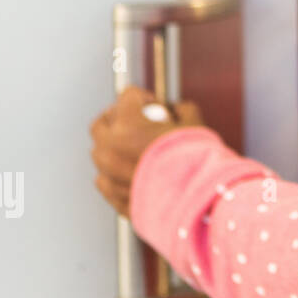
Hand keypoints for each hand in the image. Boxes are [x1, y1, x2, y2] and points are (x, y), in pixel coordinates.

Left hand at [90, 85, 203, 218]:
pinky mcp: (112, 195)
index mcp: (129, 122)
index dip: (145, 98)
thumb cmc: (197, 161)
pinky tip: (134, 174)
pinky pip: (103, 179)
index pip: (127, 95)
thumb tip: (176, 110)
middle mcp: (111, 145)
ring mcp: (108, 172)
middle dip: (118, 119)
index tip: (156, 107)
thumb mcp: (195, 124)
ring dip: (113, 148)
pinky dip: (114, 174)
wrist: (198, 201)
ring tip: (136, 152)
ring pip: (99, 151)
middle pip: (102, 122)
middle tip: (137, 125)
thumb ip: (182, 110)